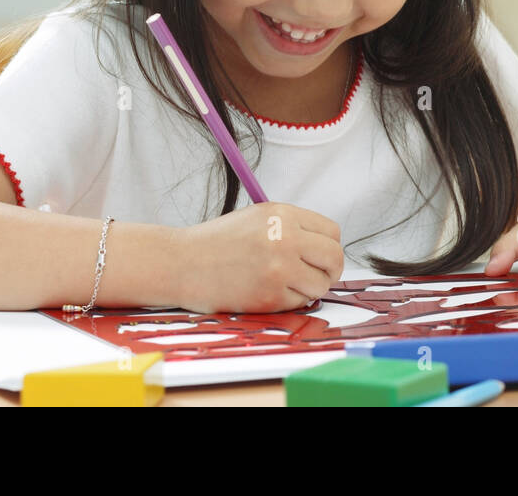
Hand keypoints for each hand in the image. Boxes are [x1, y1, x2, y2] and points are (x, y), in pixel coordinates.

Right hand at [173, 202, 343, 313]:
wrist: (182, 263)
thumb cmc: (218, 242)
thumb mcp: (258, 218)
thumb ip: (293, 227)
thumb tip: (327, 247)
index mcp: (282, 214)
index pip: (332, 232)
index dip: (327, 246)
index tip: (318, 255)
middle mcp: (285, 238)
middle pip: (334, 258)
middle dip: (329, 269)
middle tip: (316, 274)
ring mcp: (279, 268)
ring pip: (321, 284)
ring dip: (309, 288)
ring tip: (285, 282)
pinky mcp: (271, 295)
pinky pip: (299, 302)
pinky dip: (289, 300)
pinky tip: (267, 290)